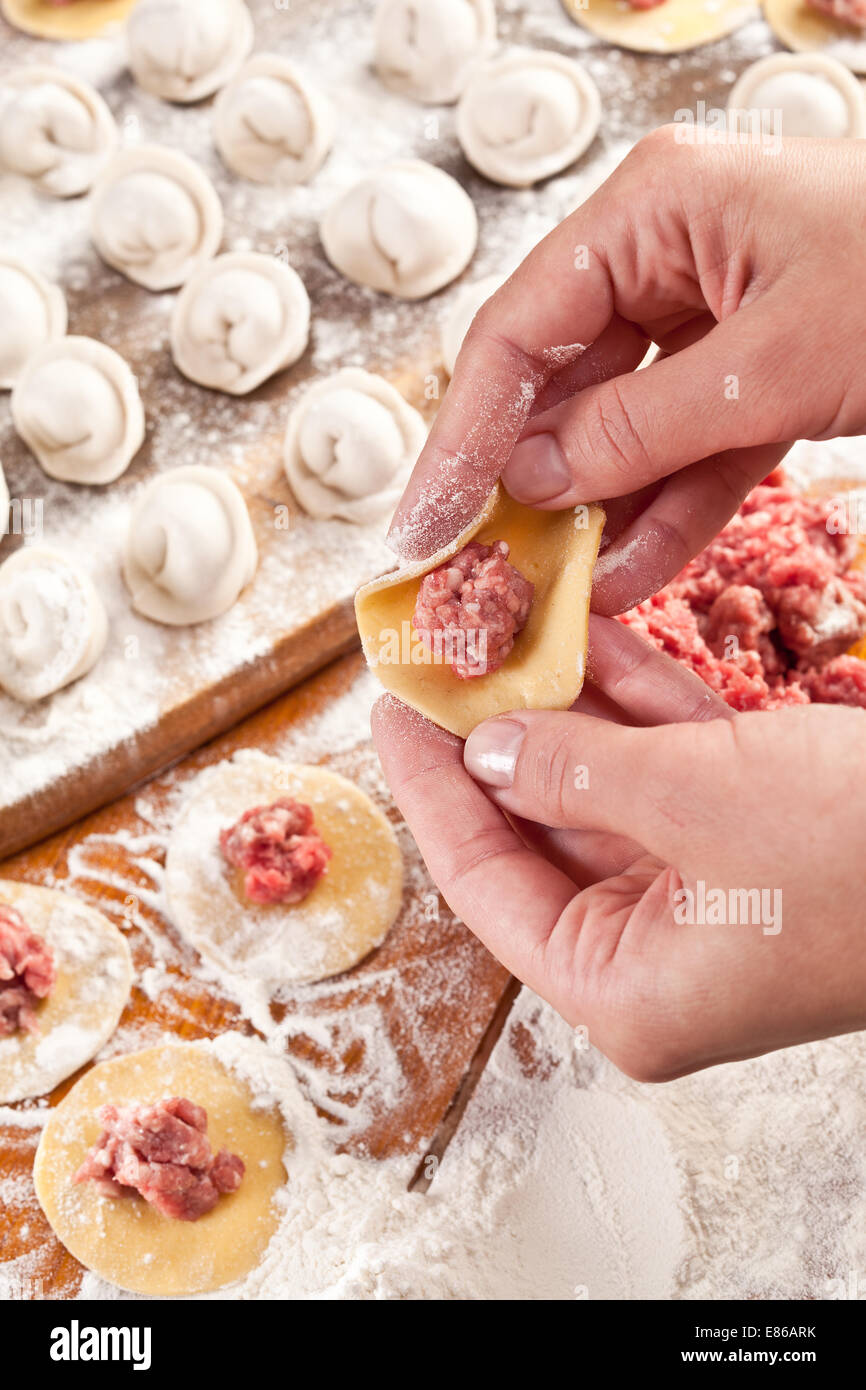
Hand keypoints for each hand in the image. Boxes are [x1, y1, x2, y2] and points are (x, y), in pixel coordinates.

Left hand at [372, 619, 865, 1079]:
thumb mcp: (704, 802)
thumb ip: (579, 773)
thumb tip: (489, 748)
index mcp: (626, 990)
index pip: (485, 883)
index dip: (430, 789)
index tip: (390, 709)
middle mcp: (656, 953)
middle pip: (539, 830)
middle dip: (495, 735)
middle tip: (443, 654)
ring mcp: (706, 896)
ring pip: (604, 789)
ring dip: (564, 707)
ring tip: (504, 627)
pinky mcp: (751, 843)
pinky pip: (669, 770)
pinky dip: (636, 707)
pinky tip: (591, 637)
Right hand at [388, 129, 865, 614]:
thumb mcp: (772, 365)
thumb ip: (637, 428)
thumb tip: (527, 480)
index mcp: (651, 212)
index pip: (517, 332)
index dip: (463, 436)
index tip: (427, 525)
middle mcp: (667, 255)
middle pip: (560, 383)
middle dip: (525, 485)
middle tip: (480, 574)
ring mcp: (715, 315)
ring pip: (624, 427)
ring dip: (595, 513)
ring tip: (554, 594)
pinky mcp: (762, 370)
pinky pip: (693, 448)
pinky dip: (666, 510)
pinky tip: (628, 573)